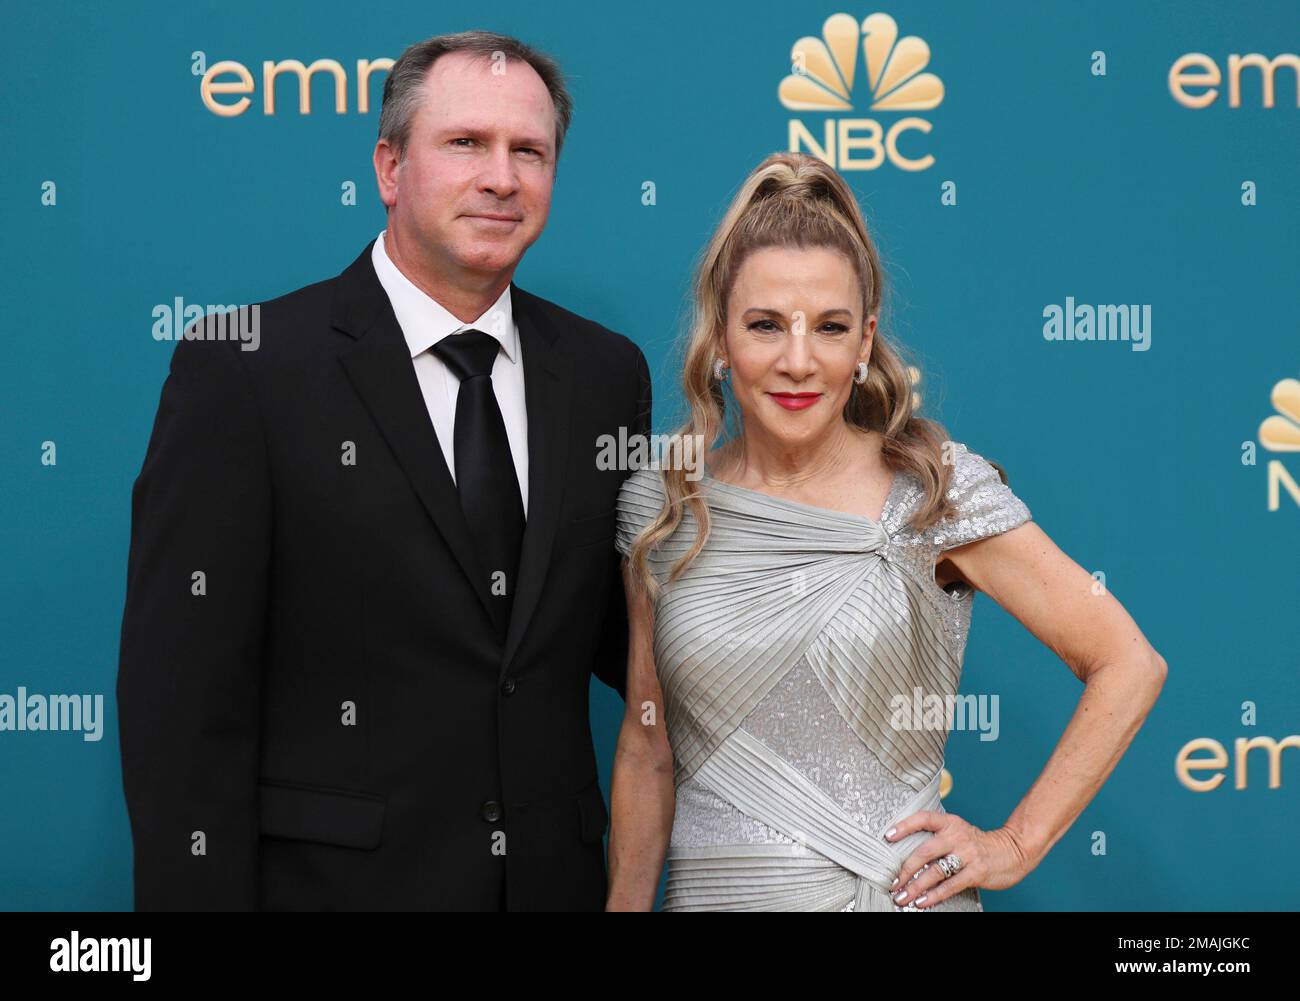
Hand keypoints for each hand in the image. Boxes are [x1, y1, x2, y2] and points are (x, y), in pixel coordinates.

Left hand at [883, 812, 1031, 908]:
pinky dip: (934, 896)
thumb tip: (905, 853)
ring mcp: (967, 854)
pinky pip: (950, 886)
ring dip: (915, 887)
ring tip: (902, 897)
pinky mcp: (976, 872)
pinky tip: (922, 902)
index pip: (923, 819)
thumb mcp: (958, 831)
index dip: (904, 826)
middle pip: (924, 852)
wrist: (1012, 850)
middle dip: (905, 870)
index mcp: (950, 823)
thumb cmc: (977, 843)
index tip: (887, 837)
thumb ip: (936, 837)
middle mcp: (957, 836)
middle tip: (892, 882)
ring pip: (934, 872)